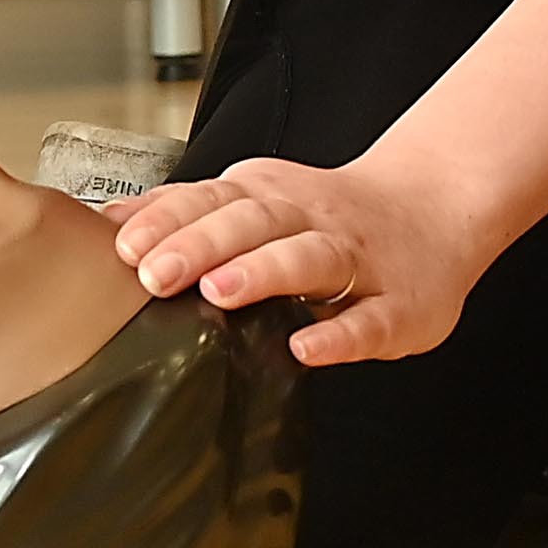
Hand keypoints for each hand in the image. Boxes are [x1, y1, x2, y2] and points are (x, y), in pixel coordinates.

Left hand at [109, 150, 503, 367]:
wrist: (437, 209)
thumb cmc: (332, 218)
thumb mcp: (260, 201)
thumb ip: (192, 212)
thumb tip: (109, 222)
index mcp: (272, 197)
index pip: (214, 200)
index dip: (169, 221)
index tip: (126, 247)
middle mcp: (312, 220)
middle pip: (253, 223)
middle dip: (202, 245)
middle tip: (157, 274)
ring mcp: (359, 261)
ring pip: (309, 258)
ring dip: (264, 272)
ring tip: (221, 293)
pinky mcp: (399, 306)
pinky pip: (369, 322)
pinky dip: (338, 337)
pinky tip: (306, 350)